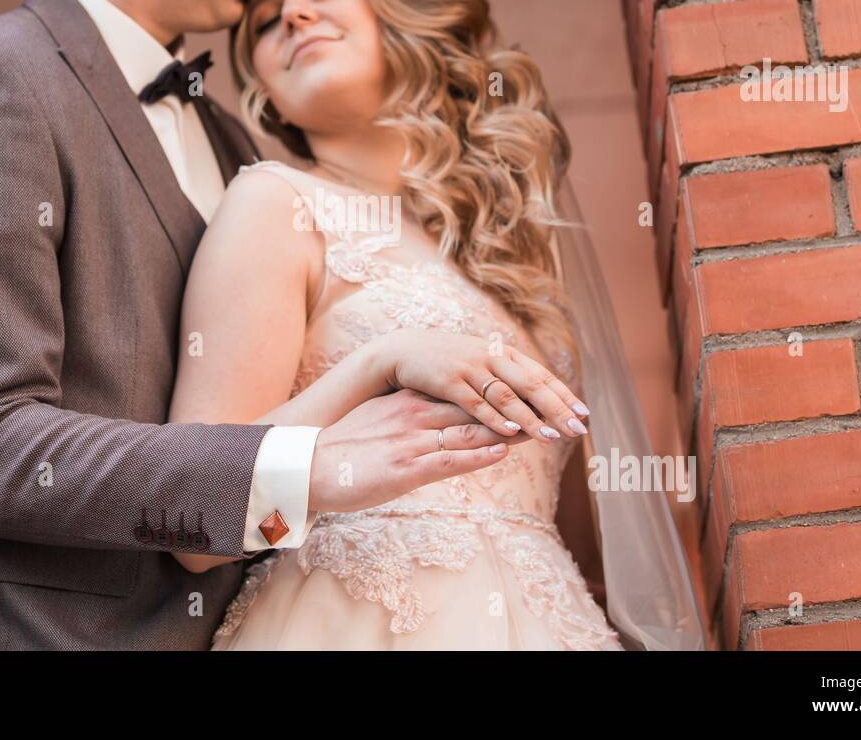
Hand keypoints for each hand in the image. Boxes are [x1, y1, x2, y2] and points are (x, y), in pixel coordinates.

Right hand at [307, 389, 525, 512]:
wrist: (308, 466)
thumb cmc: (343, 449)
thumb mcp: (381, 422)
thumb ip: (410, 416)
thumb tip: (437, 418)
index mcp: (410, 403)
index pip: (467, 395)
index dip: (503, 394)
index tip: (535, 392)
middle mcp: (416, 415)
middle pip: (478, 409)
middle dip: (519, 410)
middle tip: (553, 410)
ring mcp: (412, 440)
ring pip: (471, 431)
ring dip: (512, 431)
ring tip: (546, 430)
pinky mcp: (406, 467)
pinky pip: (450, 460)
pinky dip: (479, 456)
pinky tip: (504, 451)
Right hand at [367, 328, 589, 442]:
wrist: (402, 350)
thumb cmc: (445, 362)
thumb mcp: (479, 363)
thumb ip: (505, 376)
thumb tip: (537, 397)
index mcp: (502, 353)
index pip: (540, 375)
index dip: (564, 394)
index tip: (584, 413)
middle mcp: (491, 357)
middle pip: (530, 384)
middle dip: (556, 408)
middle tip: (578, 429)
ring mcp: (469, 368)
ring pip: (507, 395)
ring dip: (531, 417)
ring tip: (552, 435)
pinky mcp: (447, 381)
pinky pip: (475, 403)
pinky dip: (494, 417)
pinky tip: (511, 432)